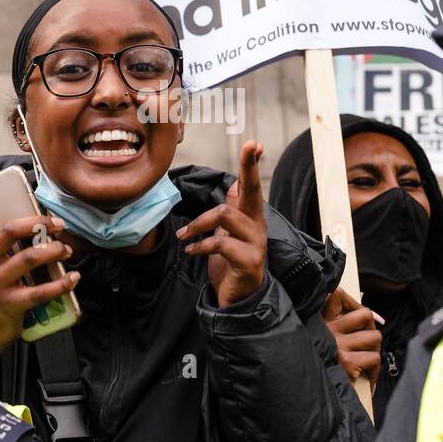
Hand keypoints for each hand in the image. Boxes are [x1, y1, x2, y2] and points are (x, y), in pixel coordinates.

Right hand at [0, 164, 79, 387]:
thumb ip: (2, 247)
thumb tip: (34, 227)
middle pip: (11, 231)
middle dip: (39, 223)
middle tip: (59, 224)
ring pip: (29, 258)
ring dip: (54, 251)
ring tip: (67, 251)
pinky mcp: (10, 304)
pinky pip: (41, 290)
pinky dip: (61, 284)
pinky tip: (72, 279)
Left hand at [177, 140, 267, 307]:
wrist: (238, 297)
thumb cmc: (231, 262)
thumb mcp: (228, 233)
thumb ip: (232, 210)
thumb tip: (232, 184)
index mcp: (250, 216)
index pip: (252, 185)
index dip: (251, 164)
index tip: (254, 143)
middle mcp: (257, 225)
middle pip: (250, 191)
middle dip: (248, 168)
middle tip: (248, 146)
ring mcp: (255, 243)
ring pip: (226, 215)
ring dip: (199, 224)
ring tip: (185, 235)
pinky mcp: (249, 261)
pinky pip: (221, 244)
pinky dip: (200, 246)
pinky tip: (190, 251)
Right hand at [322, 287, 382, 387]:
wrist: (303, 389)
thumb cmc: (318, 364)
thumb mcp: (319, 337)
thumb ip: (338, 321)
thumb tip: (378, 318)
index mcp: (318, 319)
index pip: (338, 294)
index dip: (355, 304)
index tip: (363, 318)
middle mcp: (326, 329)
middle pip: (366, 315)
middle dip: (371, 330)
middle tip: (365, 344)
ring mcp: (337, 345)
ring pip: (375, 337)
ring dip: (374, 350)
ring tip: (364, 359)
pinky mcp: (346, 363)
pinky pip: (374, 359)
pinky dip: (374, 370)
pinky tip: (366, 375)